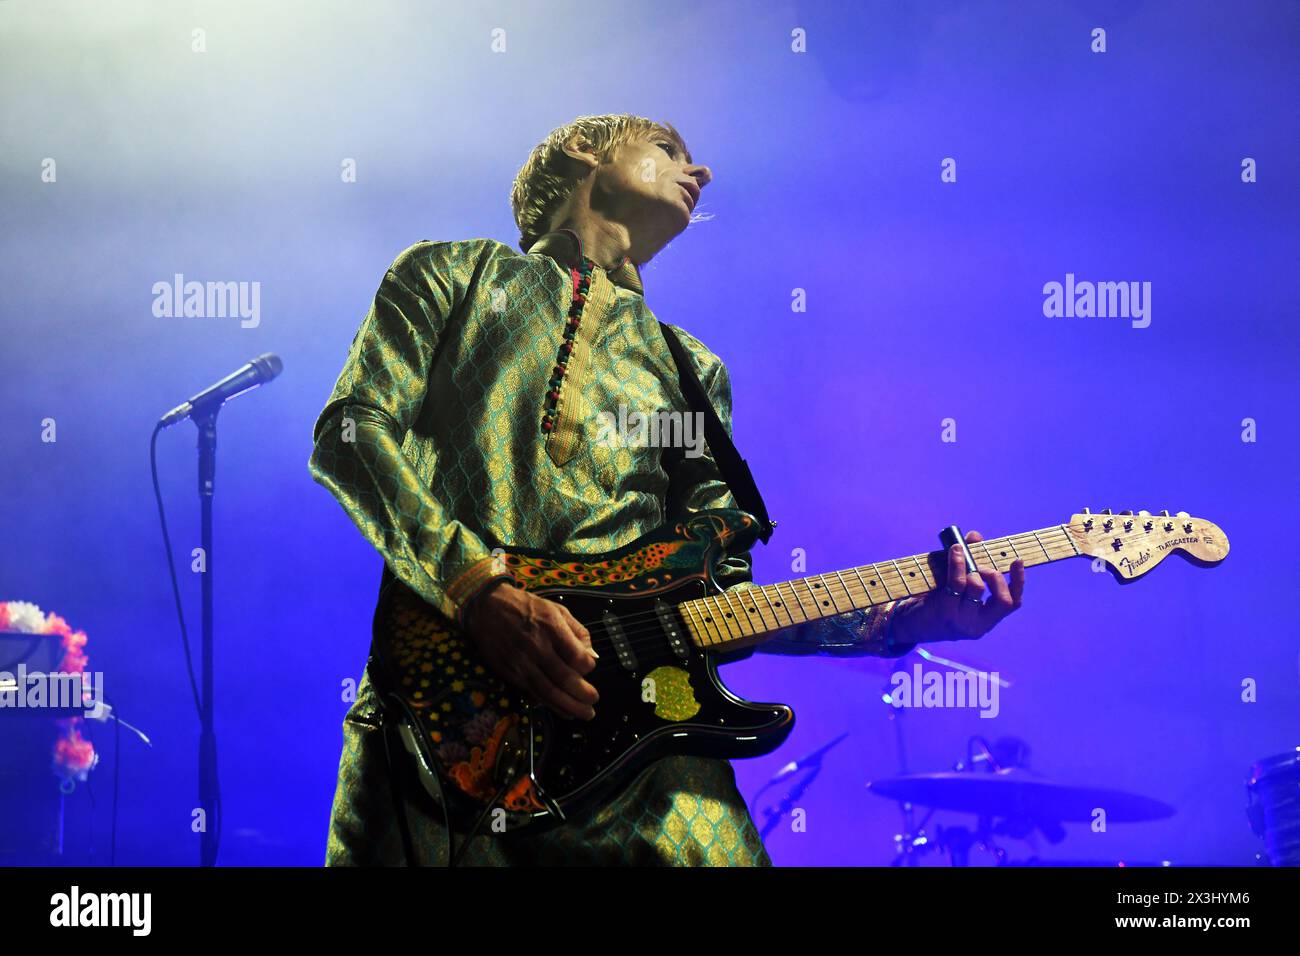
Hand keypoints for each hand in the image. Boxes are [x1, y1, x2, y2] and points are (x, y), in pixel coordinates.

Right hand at [462, 582, 598, 719]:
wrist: (486, 609)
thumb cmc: (525, 607)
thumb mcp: (556, 609)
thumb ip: (577, 632)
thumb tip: (592, 655)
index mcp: (552, 628)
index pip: (576, 656)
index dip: (588, 666)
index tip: (590, 668)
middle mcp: (537, 647)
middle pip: (564, 678)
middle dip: (583, 694)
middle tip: (593, 702)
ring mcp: (522, 663)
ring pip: (549, 691)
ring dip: (569, 706)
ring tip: (584, 713)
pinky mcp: (510, 673)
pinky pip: (533, 693)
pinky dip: (550, 705)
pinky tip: (563, 711)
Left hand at [892, 531, 1024, 643]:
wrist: (907, 622)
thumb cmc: (934, 601)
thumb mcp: (956, 584)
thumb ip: (968, 561)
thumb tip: (975, 536)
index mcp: (985, 621)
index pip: (1012, 604)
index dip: (1019, 583)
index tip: (1017, 561)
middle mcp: (977, 626)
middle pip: (1002, 600)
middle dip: (995, 575)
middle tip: (980, 565)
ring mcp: (962, 621)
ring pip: (977, 588)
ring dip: (972, 566)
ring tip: (961, 554)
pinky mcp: (945, 613)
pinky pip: (956, 583)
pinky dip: (957, 564)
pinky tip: (955, 552)